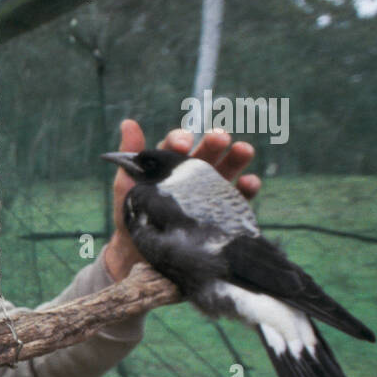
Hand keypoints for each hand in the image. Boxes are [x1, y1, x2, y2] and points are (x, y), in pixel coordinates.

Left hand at [103, 120, 260, 280]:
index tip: (182, 143)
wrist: (139, 254)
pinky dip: (247, 187)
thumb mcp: (126, 186)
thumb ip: (129, 158)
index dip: (180, 140)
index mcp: (169, 163)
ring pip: (227, 168)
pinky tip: (250, 182)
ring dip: (236, 157)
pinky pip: (239, 197)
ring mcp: (209, 190)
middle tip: (219, 138)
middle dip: (213, 143)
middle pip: (206, 152)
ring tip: (243, 150)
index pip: (177, 144)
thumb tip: (128, 122)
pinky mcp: (222, 210)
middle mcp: (192, 172)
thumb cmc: (132, 215)